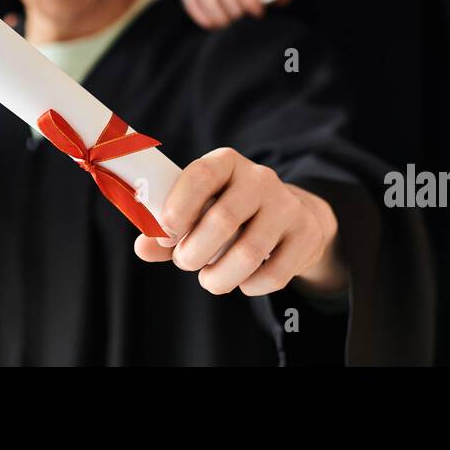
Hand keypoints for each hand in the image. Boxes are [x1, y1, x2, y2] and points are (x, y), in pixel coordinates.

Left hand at [135, 147, 344, 295]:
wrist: (289, 217)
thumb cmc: (231, 212)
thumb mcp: (199, 210)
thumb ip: (169, 229)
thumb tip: (143, 247)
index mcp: (225, 163)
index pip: (201, 175)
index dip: (179, 207)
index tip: (165, 236)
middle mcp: (259, 178)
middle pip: (223, 220)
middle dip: (194, 252)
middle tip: (185, 262)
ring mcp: (287, 205)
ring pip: (249, 252)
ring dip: (219, 277)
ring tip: (209, 280)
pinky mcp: (306, 234)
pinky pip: (275, 273)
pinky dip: (250, 286)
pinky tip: (243, 281)